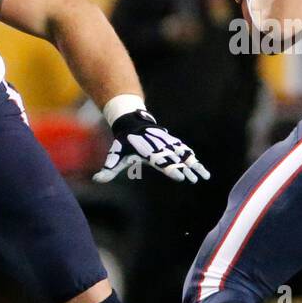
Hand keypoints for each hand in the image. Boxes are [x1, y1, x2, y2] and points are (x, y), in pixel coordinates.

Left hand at [93, 109, 210, 183]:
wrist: (132, 123)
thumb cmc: (124, 143)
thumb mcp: (115, 155)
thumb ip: (109, 169)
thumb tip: (97, 179)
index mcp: (149, 153)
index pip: (162, 162)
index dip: (171, 169)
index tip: (180, 176)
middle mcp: (161, 148)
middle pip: (176, 161)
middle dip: (187, 170)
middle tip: (196, 179)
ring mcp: (168, 144)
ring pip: (184, 155)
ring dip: (194, 165)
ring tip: (204, 176)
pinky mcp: (172, 143)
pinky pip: (185, 150)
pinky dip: (192, 157)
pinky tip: (200, 167)